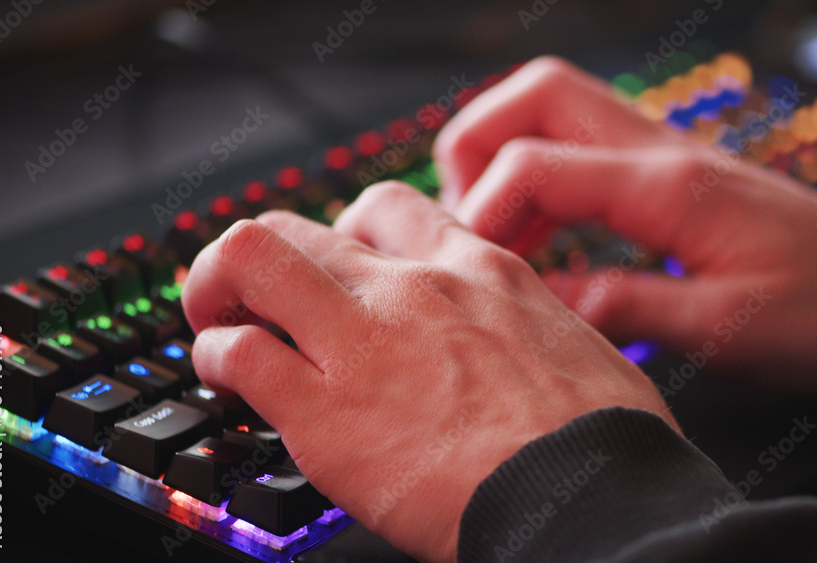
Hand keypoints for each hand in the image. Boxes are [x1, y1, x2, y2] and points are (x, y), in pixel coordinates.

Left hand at [182, 183, 676, 561]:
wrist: (595, 498)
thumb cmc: (602, 436)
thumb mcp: (575, 341)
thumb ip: (523, 321)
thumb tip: (518, 334)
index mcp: (480, 270)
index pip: (386, 207)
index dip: (343, 234)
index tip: (335, 266)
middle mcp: (415, 288)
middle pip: (302, 225)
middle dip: (264, 255)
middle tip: (255, 293)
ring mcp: (365, 341)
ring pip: (254, 261)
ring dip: (221, 287)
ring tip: (218, 319)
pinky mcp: (327, 413)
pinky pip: (237, 353)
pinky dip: (214, 357)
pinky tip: (225, 380)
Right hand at [434, 56, 816, 395]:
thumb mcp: (726, 330)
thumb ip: (628, 308)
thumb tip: (543, 300)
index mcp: (668, 184)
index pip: (536, 162)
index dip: (480, 208)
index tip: (468, 265)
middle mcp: (659, 151)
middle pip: (537, 94)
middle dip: (477, 143)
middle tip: (463, 216)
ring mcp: (663, 157)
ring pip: (555, 114)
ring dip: (505, 161)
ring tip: (496, 240)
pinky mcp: (667, 179)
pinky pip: (583, 155)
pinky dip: (542, 186)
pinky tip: (543, 246)